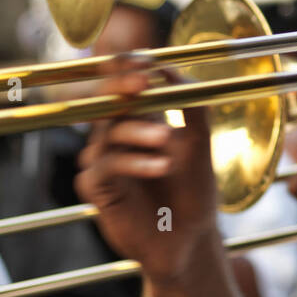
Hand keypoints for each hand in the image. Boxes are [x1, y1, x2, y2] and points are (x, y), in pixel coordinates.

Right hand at [75, 59, 222, 286]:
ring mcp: (103, 161)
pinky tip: (161, 167)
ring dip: (139, 132)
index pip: (122, 84)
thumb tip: (169, 68)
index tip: (139, 57)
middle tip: (143, 83)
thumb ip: (190, 104)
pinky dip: (134, 162)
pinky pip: (106, 165)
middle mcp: (117, 136)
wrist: (191, 239)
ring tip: (168, 141)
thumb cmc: (194, 190)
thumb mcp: (200, 142)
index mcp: (141, 119)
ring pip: (108, 132)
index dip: (124, 67)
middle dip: (122, 88)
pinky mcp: (97, 188)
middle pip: (106, 101)